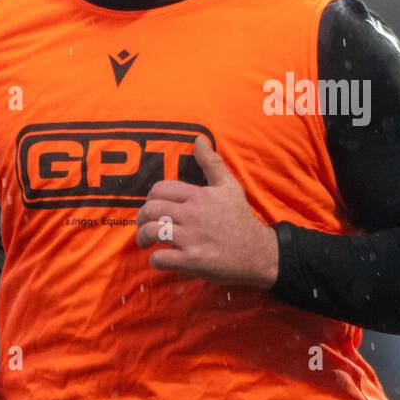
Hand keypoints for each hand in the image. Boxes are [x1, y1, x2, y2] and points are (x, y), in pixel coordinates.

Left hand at [135, 135, 278, 288]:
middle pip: (151, 210)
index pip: (160, 189)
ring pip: (151, 232)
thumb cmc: (240, 218)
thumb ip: (212, 162)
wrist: (257, 252)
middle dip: (142, 218)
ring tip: (146, 243)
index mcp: (198, 196)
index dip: (151, 197)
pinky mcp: (192, 260)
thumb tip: (198, 139)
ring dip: (143, 238)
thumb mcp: (229, 186)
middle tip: (146, 225)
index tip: (154, 206)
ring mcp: (191, 238)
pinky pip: (161, 258)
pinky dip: (155, 260)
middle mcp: (192, 214)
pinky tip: (160, 259)